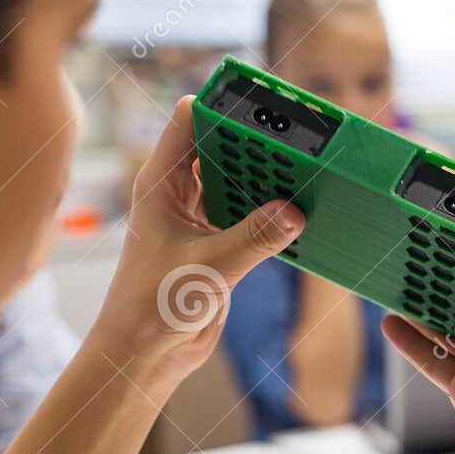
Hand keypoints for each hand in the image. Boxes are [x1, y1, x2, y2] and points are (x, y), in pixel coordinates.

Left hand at [88, 97, 305, 388]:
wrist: (145, 353)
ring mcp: (200, 217)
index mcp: (161, 182)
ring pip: (239, 181)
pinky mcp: (220, 243)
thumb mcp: (210, 266)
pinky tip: (302, 210)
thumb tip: (296, 212)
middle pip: (222, 145)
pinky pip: (252, 215)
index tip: (265, 100)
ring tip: (309, 168)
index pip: (191, 119)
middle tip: (300, 134)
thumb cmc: (153, 305)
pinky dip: (273, 211)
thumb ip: (255, 237)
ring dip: (269, 177)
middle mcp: (180, 193)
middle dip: (258, 139)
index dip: (225, 104)